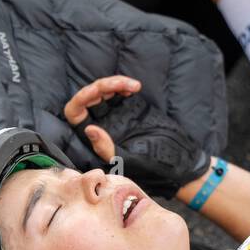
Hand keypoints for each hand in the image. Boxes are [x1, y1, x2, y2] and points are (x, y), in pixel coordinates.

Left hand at [63, 75, 209, 197]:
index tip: (97, 93)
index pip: (75, 113)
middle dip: (103, 86)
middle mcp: (100, 123)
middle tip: (122, 84)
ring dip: (114, 82)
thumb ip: (105, 147)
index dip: (81, 99)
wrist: (174, 161)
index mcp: (93, 137)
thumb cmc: (149, 167)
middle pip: (89, 96)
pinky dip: (123, 84)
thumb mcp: (125, 161)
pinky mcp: (128, 107)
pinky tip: (134, 87)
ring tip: (133, 85)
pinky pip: (118, 90)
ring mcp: (114, 114)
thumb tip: (88, 129)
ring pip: (103, 90)